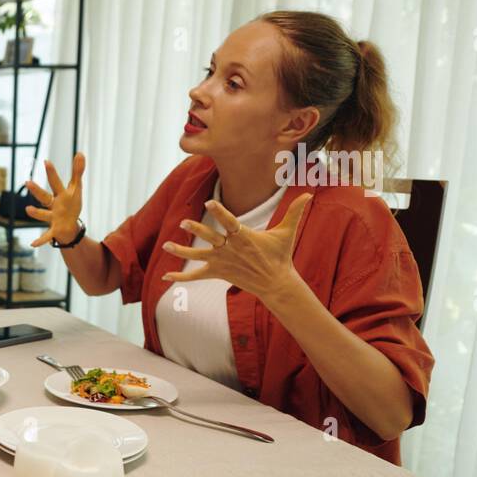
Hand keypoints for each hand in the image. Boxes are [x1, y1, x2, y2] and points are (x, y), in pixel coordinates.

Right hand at [24, 153, 85, 247]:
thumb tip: (80, 153)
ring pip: (43, 215)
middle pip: (44, 197)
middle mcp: (53, 205)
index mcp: (59, 194)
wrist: (68, 226)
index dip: (52, 173)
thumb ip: (77, 172)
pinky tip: (32, 244)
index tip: (46, 161)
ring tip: (28, 209)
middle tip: (27, 182)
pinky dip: (40, 240)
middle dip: (37, 191)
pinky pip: (47, 235)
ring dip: (36, 213)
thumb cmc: (70, 204)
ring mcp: (52, 217)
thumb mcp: (76, 188)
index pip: (55, 182)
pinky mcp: (54, 230)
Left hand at [160, 193, 311, 302]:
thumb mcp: (287, 232)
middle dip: (197, 230)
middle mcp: (230, 248)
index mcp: (244, 236)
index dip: (219, 212)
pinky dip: (181, 276)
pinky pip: (197, 275)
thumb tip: (310, 193)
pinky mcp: (218, 273)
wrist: (276, 283)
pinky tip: (166, 276)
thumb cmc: (280, 255)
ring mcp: (222, 261)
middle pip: (211, 237)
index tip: (208, 203)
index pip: (230, 222)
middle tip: (182, 222)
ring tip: (165, 245)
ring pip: (198, 255)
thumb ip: (295, 211)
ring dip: (182, 250)